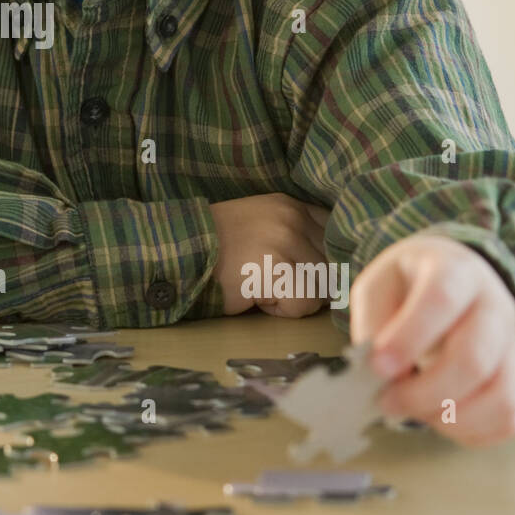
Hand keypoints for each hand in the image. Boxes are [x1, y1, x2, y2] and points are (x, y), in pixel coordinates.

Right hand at [208, 193, 331, 315]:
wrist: (179, 253)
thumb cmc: (217, 248)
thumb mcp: (261, 225)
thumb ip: (296, 234)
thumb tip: (334, 269)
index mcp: (291, 205)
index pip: (334, 239)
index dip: (320, 262)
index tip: (299, 272)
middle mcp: (293, 218)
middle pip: (331, 267)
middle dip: (306, 283)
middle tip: (269, 280)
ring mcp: (285, 241)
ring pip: (321, 288)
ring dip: (293, 297)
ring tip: (260, 285)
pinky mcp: (277, 269)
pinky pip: (303, 304)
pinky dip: (281, 309)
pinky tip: (255, 296)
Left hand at [349, 234, 514, 446]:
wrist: (449, 282)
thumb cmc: (407, 288)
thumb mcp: (377, 288)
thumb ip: (374, 323)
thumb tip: (382, 372)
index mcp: (457, 271)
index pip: (442, 300)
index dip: (409, 338)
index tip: (378, 368)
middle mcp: (496, 307)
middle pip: (475, 358)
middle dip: (426, 391)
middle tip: (387, 402)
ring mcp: (514, 345)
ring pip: (500, 395)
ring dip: (449, 417)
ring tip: (412, 412)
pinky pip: (508, 418)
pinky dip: (471, 431)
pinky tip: (438, 420)